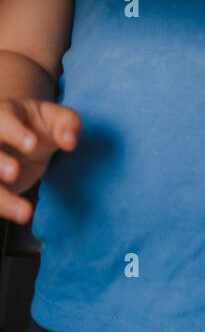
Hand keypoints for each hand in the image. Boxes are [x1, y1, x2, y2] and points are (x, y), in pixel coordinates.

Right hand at [0, 99, 80, 223]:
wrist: (24, 139)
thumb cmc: (39, 125)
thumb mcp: (56, 117)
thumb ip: (68, 124)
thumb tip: (70, 142)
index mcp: (3, 115)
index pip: (3, 120)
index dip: (15, 132)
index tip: (32, 144)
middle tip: (14, 172)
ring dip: (2, 199)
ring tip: (25, 213)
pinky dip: (3, 207)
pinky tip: (20, 215)